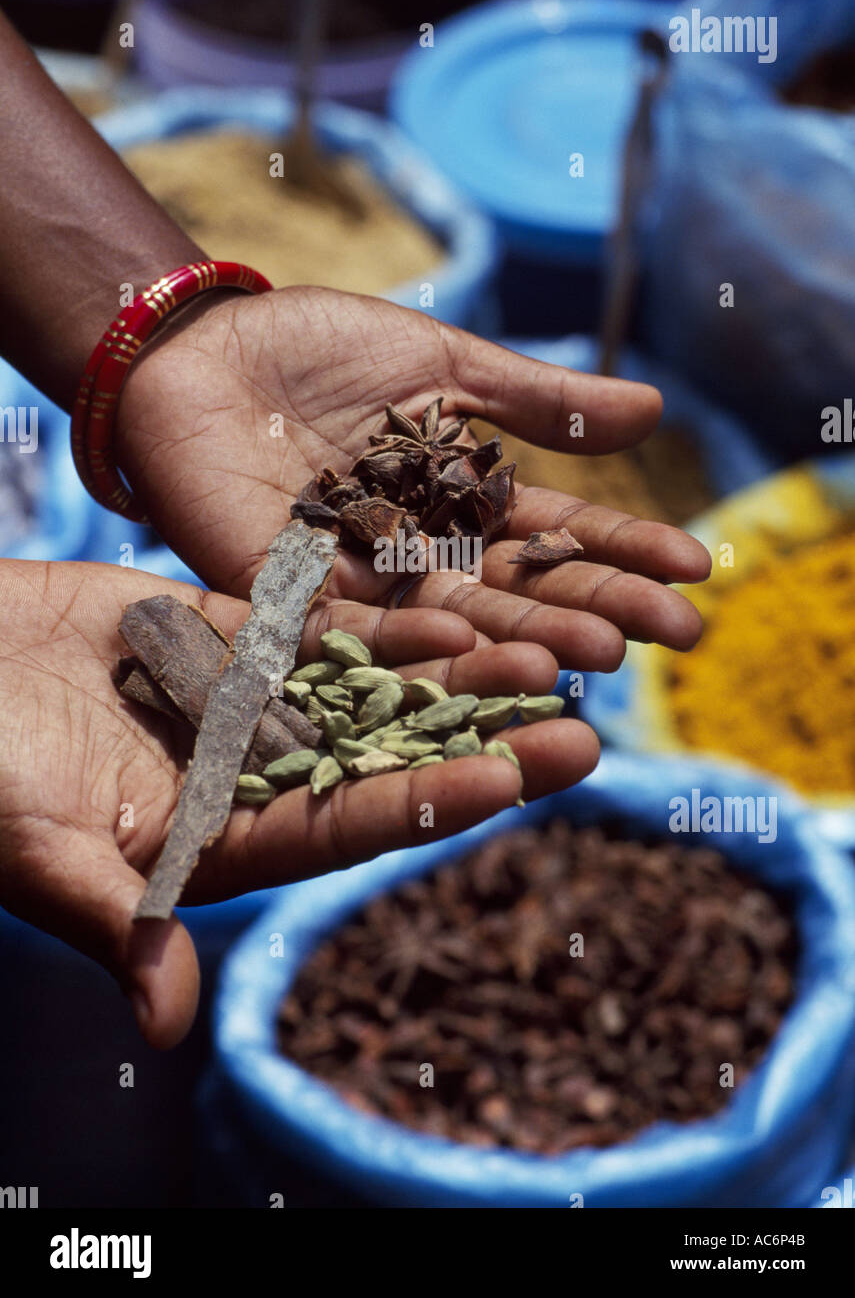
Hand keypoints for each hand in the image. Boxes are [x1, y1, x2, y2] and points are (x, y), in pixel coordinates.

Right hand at [0, 560, 597, 1047]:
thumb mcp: (35, 845)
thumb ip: (108, 918)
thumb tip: (168, 1026)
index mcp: (222, 838)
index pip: (347, 824)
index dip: (430, 802)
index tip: (515, 777)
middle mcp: (252, 772)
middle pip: (388, 758)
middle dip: (481, 741)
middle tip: (581, 726)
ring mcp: (244, 700)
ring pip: (371, 687)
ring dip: (455, 674)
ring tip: (548, 654)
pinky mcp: (221, 633)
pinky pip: (315, 623)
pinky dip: (379, 614)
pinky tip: (454, 602)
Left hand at [116, 287, 710, 672]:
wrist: (200, 346)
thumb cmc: (317, 350)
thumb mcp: (443, 363)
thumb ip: (537, 402)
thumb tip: (655, 410)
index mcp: (460, 506)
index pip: (557, 538)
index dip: (623, 552)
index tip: (695, 568)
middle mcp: (419, 558)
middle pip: (519, 594)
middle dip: (598, 611)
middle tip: (679, 634)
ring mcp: (355, 584)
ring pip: (448, 625)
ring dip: (522, 641)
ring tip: (595, 654)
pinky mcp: (283, 598)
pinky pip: (352, 629)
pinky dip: (409, 637)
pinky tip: (469, 643)